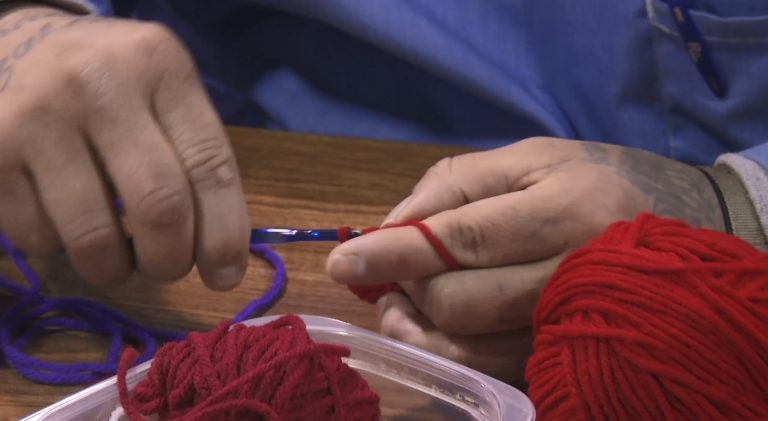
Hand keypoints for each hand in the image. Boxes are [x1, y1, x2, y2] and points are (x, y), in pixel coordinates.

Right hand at [0, 6, 249, 289]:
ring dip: (114, 268)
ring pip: (95, 236)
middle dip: (170, 260)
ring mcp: (39, 114)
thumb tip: (220, 264)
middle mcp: (100, 82)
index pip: (209, 164)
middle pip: (159, 205)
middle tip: (166, 268)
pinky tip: (62, 217)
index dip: (224, 233)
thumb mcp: (165, 96)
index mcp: (161, 66)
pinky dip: (60, 249)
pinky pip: (39, 237)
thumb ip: (196, 160)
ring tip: (116, 257)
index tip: (224, 276)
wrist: (19, 48)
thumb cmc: (113, 87)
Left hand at [326, 137, 723, 381]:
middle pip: (460, 301)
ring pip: (468, 348)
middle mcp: (578, 274)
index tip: (344, 262)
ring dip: (416, 326)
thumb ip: (451, 185)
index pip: (464, 239)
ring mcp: (572, 327)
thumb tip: (386, 230)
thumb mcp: (525, 159)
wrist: (664, 231)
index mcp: (570, 208)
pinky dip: (443, 350)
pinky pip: (486, 370)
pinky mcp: (562, 358)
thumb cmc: (586, 183)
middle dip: (407, 288)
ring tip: (406, 299)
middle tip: (390, 273)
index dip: (396, 252)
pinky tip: (436, 323)